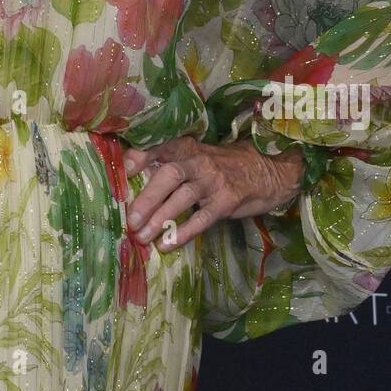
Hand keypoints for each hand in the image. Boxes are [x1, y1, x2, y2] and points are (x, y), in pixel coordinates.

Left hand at [122, 136, 304, 250]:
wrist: (266, 169)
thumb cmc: (221, 165)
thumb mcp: (196, 157)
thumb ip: (169, 164)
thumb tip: (130, 182)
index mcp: (187, 148)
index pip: (161, 146)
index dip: (141, 156)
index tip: (124, 169)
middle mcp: (198, 161)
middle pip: (169, 174)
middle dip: (147, 197)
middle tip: (129, 219)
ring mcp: (213, 181)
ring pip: (183, 197)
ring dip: (160, 218)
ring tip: (142, 236)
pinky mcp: (226, 202)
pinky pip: (203, 219)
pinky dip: (184, 232)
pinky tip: (168, 245)